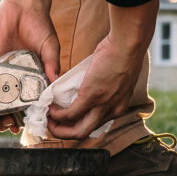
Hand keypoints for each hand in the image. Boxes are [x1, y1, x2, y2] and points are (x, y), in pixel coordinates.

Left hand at [0, 0, 58, 132]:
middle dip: (9, 118)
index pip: (31, 100)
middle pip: (13, 103)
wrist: (22, 5)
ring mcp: (4, 70)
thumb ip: (51, 63)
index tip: (25, 126)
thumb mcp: (50, 45)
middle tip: (7, 126)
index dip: (28, 114)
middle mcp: (19, 75)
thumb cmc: (40, 24)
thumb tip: (54, 83)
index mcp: (36, 75)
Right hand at [47, 0, 158, 139]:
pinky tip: (52, 107)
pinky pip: (70, 114)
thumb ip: (105, 84)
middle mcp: (112, 111)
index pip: (96, 125)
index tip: (66, 117)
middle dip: (64, 132)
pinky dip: (58, 114)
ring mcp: (102, 105)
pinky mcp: (91, 96)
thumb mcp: (117, 76)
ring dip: (59, 128)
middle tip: (52, 122)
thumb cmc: (123, 52)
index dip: (77, 123)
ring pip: (77, 131)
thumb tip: (89, 82)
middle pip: (84, 133)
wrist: (128, 42)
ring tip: (48, 118)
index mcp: (118, 107)